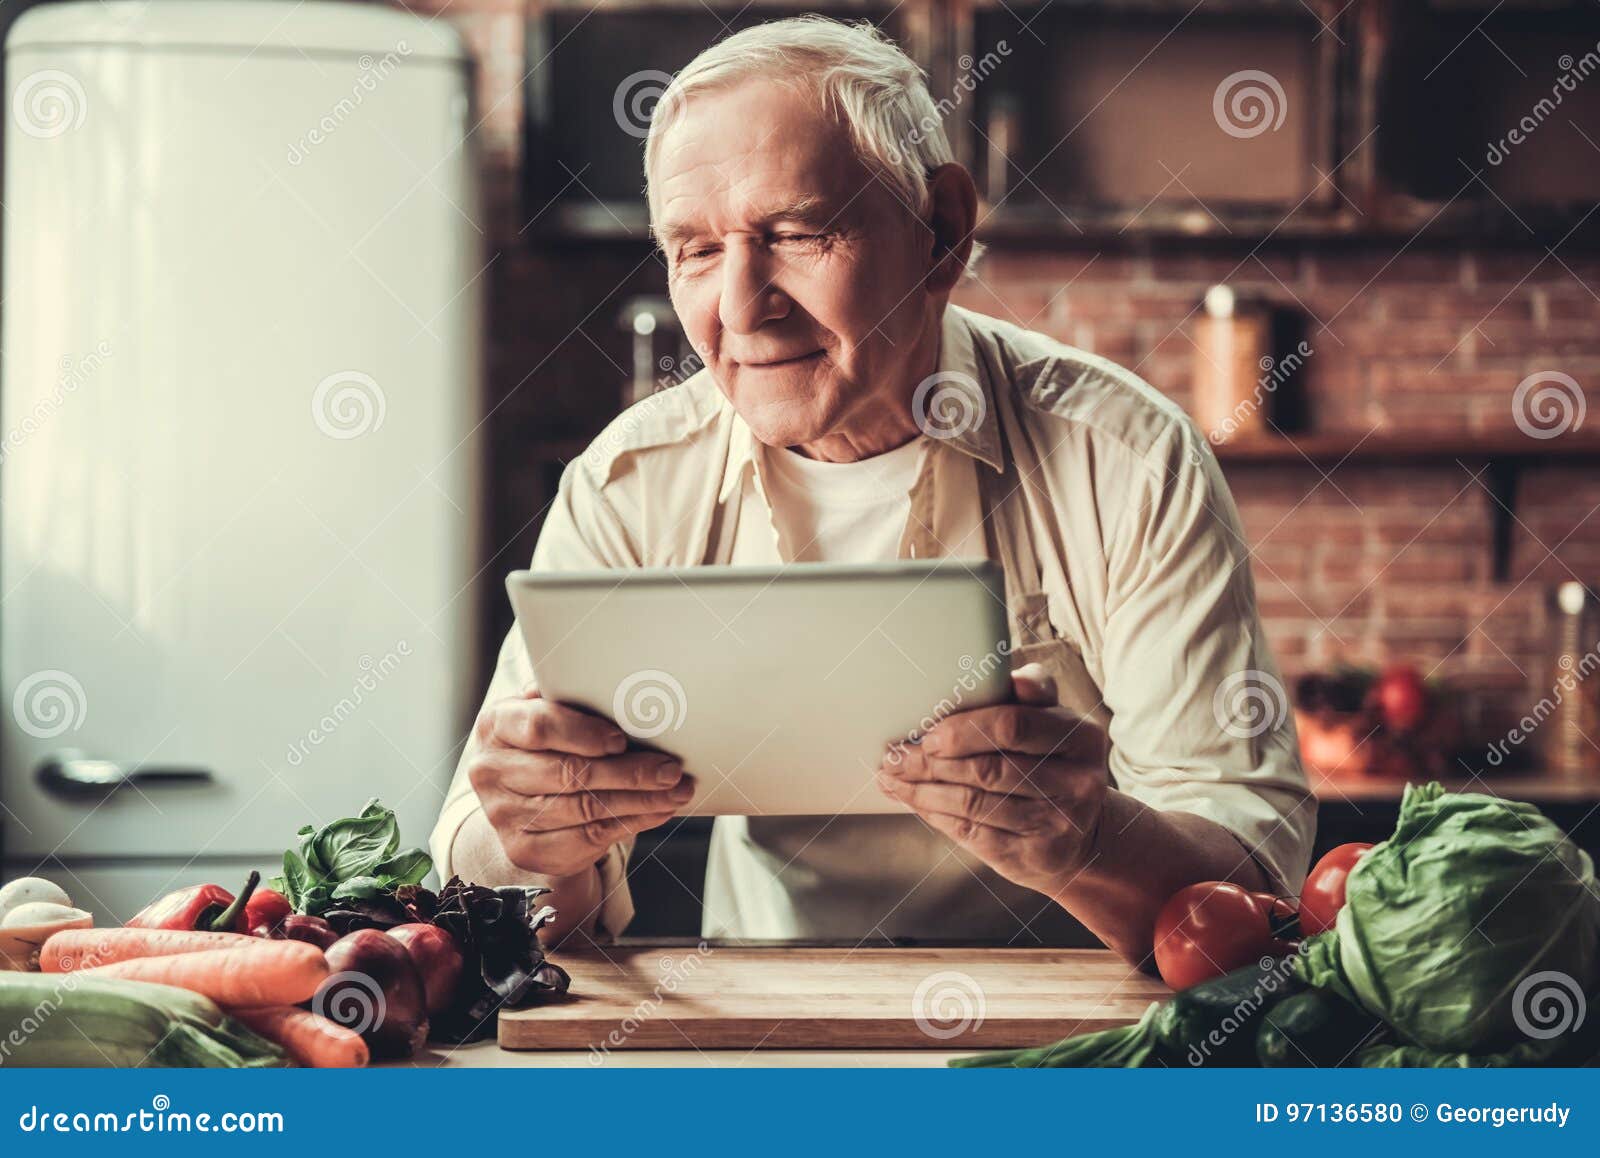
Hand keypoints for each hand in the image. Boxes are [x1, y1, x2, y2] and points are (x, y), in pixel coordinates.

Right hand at [468, 683, 695, 877]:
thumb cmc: (544, 741)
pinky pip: (589, 837)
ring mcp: (505, 815)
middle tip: (671, 769)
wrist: (518, 794)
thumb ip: (572, 698)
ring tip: (677, 791)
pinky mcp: (526, 849)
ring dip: (640, 801)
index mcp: (496, 725)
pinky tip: (658, 811)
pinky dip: (632, 823)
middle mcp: (491, 772)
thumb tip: (625, 687)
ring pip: (585, 809)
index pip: (539, 727)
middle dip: (629, 772)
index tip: (621, 739)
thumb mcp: (547, 710)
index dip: (583, 733)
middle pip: (569, 773)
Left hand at [876, 663, 1109, 896]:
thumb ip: (1031, 693)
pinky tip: (912, 800)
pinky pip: (972, 834)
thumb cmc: (1052, 762)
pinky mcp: (1033, 856)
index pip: (1014, 726)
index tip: (927, 732)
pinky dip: (934, 815)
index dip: (964, 730)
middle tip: (894, 755)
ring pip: (974, 804)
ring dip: (922, 790)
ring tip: (891, 776)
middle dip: (931, 762)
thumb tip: (1005, 675)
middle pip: (988, 769)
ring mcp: (1057, 824)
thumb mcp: (1053, 722)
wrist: (1082, 834)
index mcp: (1081, 737)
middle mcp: (1077, 783)